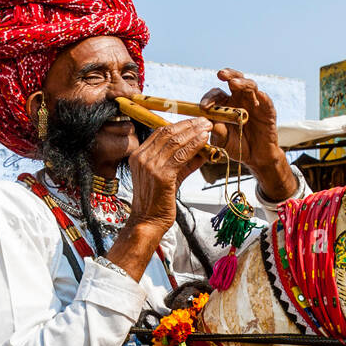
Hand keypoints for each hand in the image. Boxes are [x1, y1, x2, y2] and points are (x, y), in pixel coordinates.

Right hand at [124, 117, 212, 236]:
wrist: (147, 222)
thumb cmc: (156, 203)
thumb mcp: (169, 178)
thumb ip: (183, 163)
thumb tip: (201, 151)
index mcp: (138, 156)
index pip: (160, 132)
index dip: (180, 124)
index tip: (195, 122)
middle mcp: (142, 158)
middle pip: (167, 133)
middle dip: (189, 125)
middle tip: (204, 122)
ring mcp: (150, 166)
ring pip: (175, 142)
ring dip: (194, 133)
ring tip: (207, 128)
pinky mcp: (161, 175)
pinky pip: (181, 155)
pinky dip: (194, 146)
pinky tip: (204, 142)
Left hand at [200, 69, 295, 201]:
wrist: (255, 157)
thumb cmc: (237, 146)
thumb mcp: (223, 141)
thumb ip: (217, 132)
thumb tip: (209, 123)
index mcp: (226, 104)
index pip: (217, 94)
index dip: (210, 98)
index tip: (204, 107)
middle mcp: (240, 99)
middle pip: (235, 80)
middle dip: (228, 75)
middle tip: (221, 74)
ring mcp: (255, 103)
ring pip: (250, 86)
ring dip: (242, 83)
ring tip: (234, 83)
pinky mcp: (268, 111)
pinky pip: (266, 102)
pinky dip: (263, 97)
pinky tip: (259, 95)